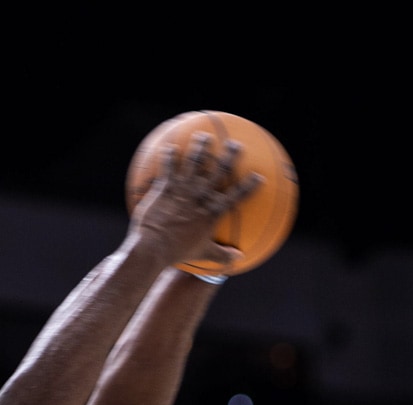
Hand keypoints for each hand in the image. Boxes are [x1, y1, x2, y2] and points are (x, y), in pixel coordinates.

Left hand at [129, 133, 259, 271]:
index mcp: (210, 213)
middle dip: (228, 157)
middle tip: (236, 145)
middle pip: (217, 172)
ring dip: (199, 148)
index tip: (259, 176)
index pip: (235, 197)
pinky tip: (169, 147)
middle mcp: (199, 197)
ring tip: (203, 137)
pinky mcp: (164, 187)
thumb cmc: (178, 252)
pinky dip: (169, 157)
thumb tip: (239, 259)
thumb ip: (222, 255)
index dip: (248, 187)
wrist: (153, 248)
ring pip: (193, 163)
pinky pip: (167, 167)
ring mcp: (182, 190)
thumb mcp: (203, 254)